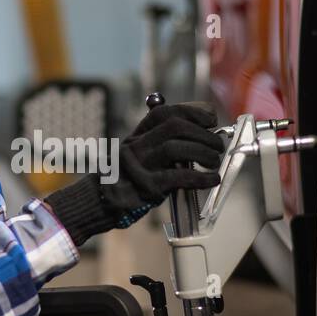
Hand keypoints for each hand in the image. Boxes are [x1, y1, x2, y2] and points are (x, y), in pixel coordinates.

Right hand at [97, 101, 225, 221]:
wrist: (99, 202)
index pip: (165, 112)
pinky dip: (200, 177)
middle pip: (174, 127)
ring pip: (177, 147)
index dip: (192, 112)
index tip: (210, 120)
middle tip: (217, 145)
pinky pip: (178, 177)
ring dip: (203, 152)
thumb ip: (160, 144)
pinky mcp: (147, 186)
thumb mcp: (138, 154)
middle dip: (202, 134)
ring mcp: (140, 165)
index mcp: (137, 135)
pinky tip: (212, 179)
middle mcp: (137, 145)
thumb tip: (198, 137)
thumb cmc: (125, 180)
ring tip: (214, 161)